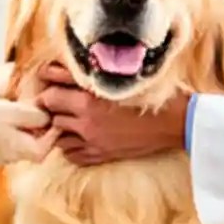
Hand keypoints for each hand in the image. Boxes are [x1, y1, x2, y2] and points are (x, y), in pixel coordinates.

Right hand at [0, 98, 58, 170]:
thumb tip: (49, 119)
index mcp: (20, 149)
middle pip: (34, 146)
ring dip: (23, 129)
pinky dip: (8, 132)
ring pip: (18, 143)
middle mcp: (10, 157)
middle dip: (38, 129)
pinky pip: (3, 143)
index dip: (53, 132)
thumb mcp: (11, 111)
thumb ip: (34, 115)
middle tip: (38, 109)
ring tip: (18, 110)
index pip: (47, 147)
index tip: (54, 115)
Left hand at [35, 62, 188, 165]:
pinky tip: (79, 135)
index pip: (51, 93)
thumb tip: (63, 67)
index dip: (47, 86)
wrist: (175, 122)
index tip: (48, 80)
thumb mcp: (119, 77)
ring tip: (69, 116)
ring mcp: (93, 142)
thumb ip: (90, 73)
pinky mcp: (101, 156)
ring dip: (61, 126)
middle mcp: (87, 123)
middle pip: (52, 115)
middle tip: (58, 97)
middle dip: (52, 106)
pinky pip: (72, 155)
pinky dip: (71, 145)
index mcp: (89, 101)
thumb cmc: (151, 94)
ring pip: (59, 136)